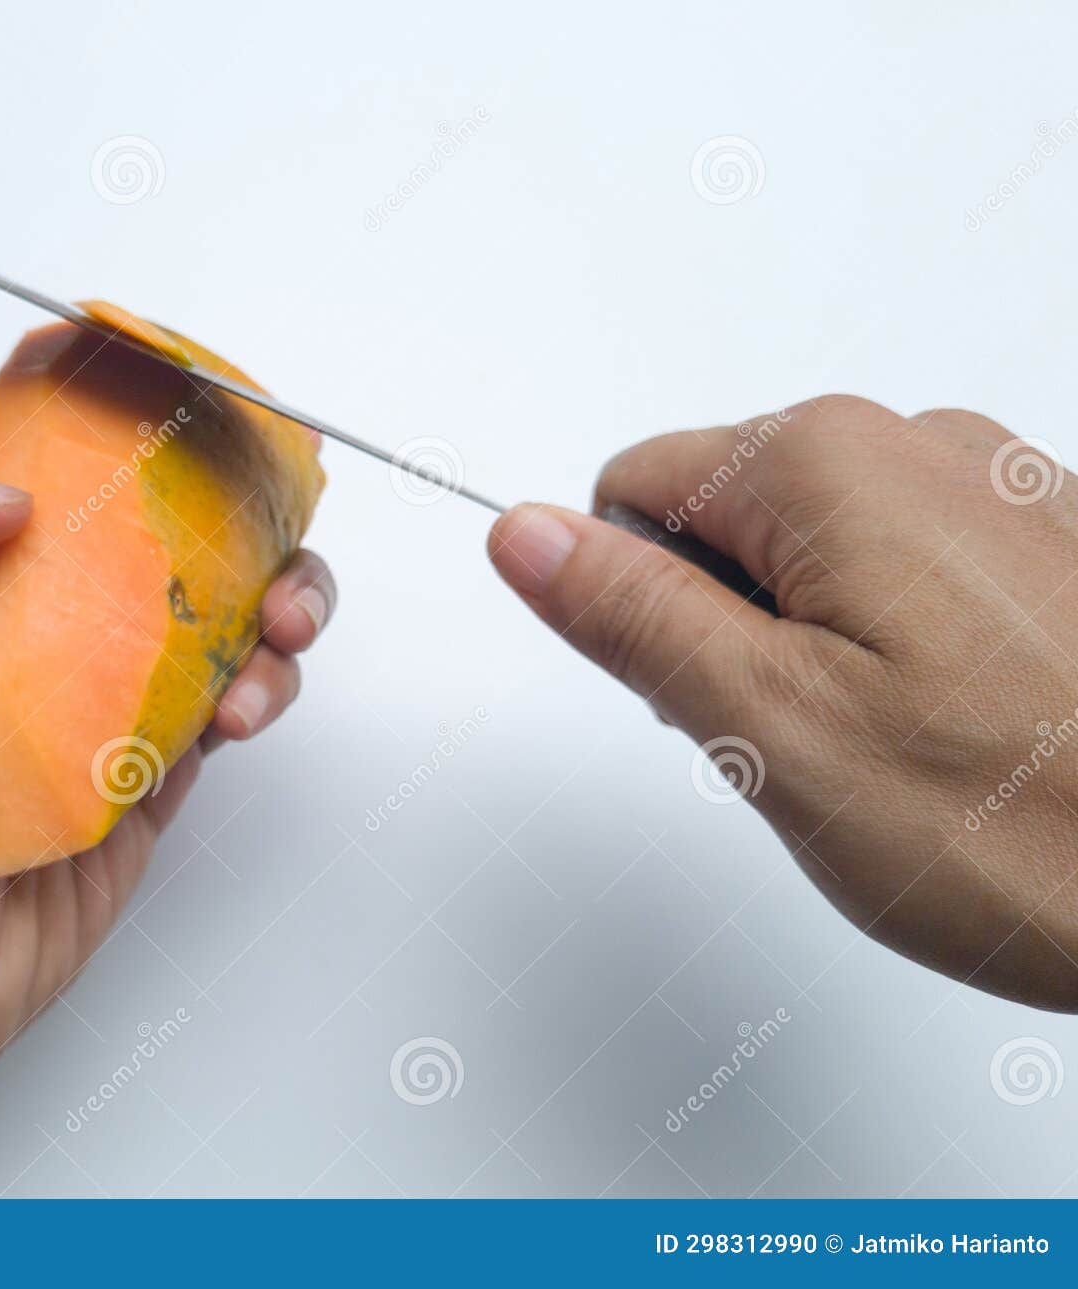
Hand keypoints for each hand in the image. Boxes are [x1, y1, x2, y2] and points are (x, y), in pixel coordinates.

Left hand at [0, 414, 333, 1085]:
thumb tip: (7, 493)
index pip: (62, 459)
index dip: (141, 432)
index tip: (201, 426)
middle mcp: (27, 620)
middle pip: (163, 530)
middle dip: (238, 517)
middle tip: (263, 545)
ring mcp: (91, 700)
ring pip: (214, 614)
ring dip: (274, 600)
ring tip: (275, 633)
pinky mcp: (139, 778)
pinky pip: (223, 708)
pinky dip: (262, 689)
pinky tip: (242, 709)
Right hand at [489, 395, 1077, 1011]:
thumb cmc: (1031, 826)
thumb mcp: (769, 730)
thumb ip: (629, 615)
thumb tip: (523, 537)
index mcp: (828, 464)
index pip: (628, 490)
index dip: (643, 605)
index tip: (718, 692)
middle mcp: (922, 444)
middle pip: (727, 516)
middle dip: (734, 628)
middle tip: (816, 739)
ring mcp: (1003, 489)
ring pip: (818, 553)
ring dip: (821, 646)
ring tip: (906, 748)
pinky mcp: (1055, 542)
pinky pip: (911, 575)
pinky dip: (907, 647)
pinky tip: (971, 732)